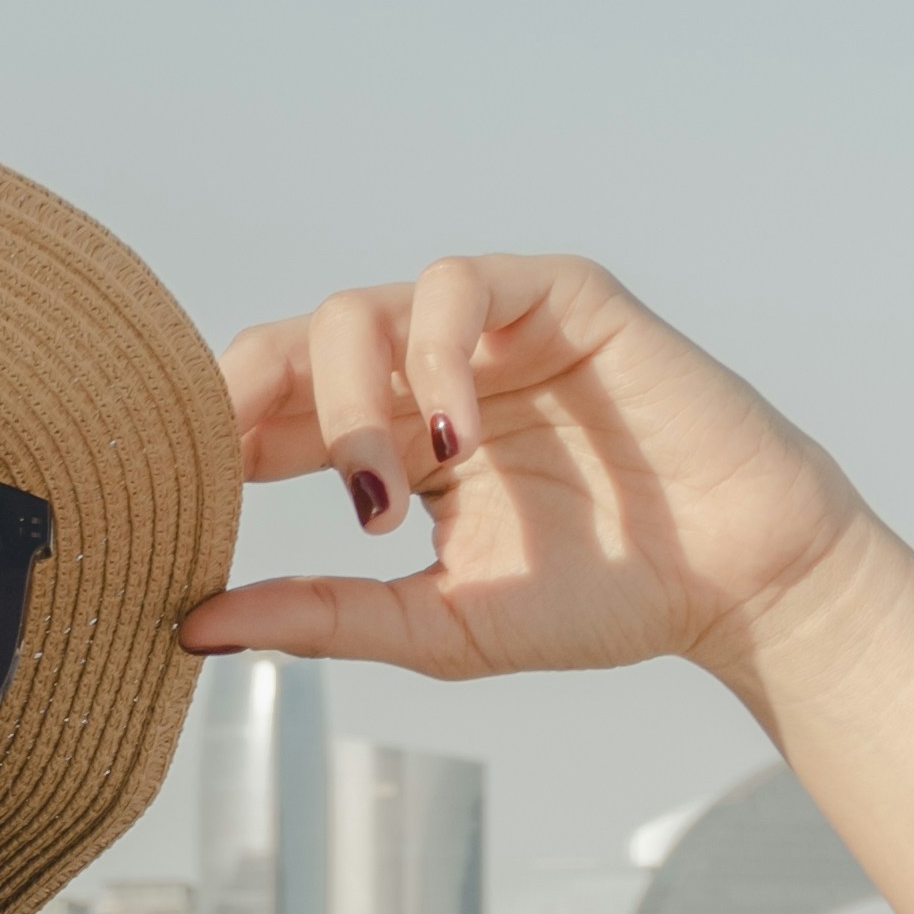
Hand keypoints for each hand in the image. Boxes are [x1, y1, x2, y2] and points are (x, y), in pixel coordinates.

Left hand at [186, 257, 883, 693]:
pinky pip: (456, 285)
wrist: (734, 580)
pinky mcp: (554, 294)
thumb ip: (323, 617)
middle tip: (240, 478)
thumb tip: (190, 628)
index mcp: (384, 442)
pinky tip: (453, 436)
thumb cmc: (599, 601)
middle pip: (285, 348)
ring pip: (354, 312)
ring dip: (344, 403)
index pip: (263, 417)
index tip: (179, 504)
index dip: (211, 445)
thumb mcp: (439, 625)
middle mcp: (421, 374)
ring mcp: (484, 330)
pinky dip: (433, 353)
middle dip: (246, 405)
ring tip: (383, 498)